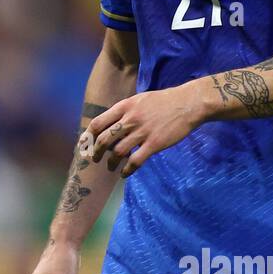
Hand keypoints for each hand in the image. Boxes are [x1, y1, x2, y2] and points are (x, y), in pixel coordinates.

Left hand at [86, 81, 206, 177]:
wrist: (187, 103)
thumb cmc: (163, 101)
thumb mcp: (139, 100)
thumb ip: (124, 111)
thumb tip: (110, 124)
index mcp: (124, 107)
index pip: (98, 123)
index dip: (88, 136)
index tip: (85, 145)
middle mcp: (130, 119)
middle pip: (105, 139)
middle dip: (96, 152)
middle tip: (95, 159)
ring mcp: (142, 132)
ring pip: (118, 152)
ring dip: (111, 162)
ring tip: (111, 167)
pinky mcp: (155, 144)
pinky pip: (135, 160)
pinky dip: (127, 170)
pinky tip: (125, 174)